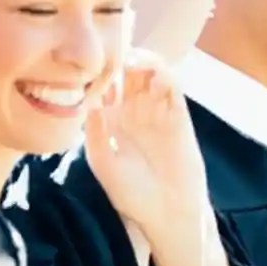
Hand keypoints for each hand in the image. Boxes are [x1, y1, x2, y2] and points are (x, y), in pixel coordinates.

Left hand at [85, 49, 208, 237]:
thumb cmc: (132, 193)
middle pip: (128, 72)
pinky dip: (164, 74)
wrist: (166, 212)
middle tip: (111, 53)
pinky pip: (173, 87)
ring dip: (143, 61)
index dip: (98, 72)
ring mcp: (158, 110)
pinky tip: (152, 75)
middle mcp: (135, 110)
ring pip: (152, 72)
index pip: (106, 85)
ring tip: (131, 61)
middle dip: (120, 59)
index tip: (87, 66)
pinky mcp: (179, 114)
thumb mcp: (103, 163)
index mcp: (114, 120)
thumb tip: (89, 101)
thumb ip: (95, 133)